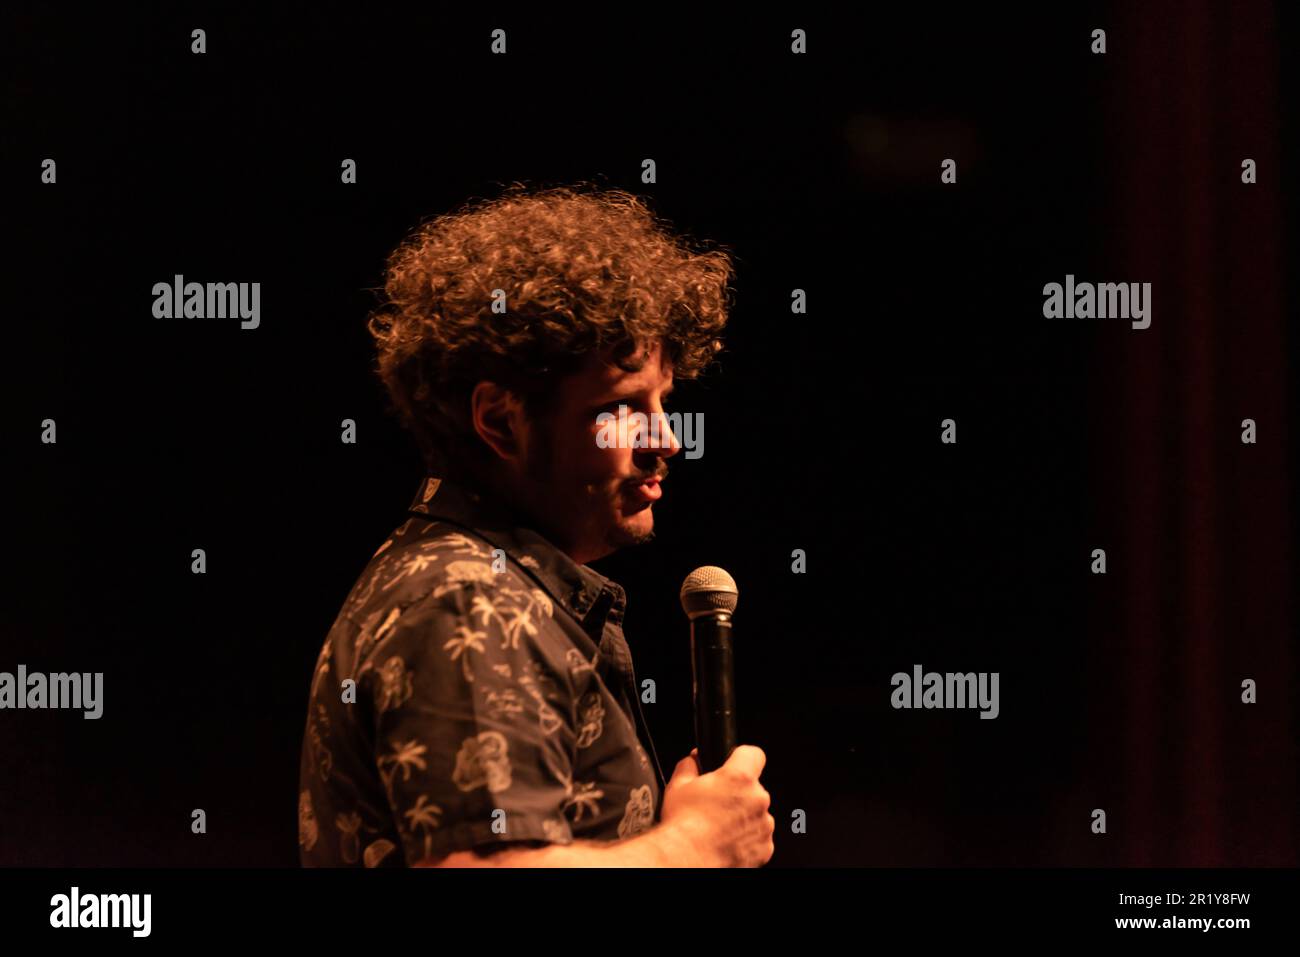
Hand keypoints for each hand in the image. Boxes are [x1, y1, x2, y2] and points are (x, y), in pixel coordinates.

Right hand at [659, 744, 774, 866]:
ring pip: (756, 814)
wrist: (687, 860)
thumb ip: (689, 766)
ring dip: (743, 818)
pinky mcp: (765, 848)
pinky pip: (758, 837)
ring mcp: (764, 825)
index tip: (735, 764)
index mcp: (739, 778)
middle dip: (738, 794)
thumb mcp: (678, 786)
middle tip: (716, 805)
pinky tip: (726, 842)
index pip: (754, 754)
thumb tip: (693, 760)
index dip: (743, 757)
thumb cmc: (683, 826)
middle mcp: (757, 800)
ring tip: (719, 828)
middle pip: (753, 788)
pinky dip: (746, 839)